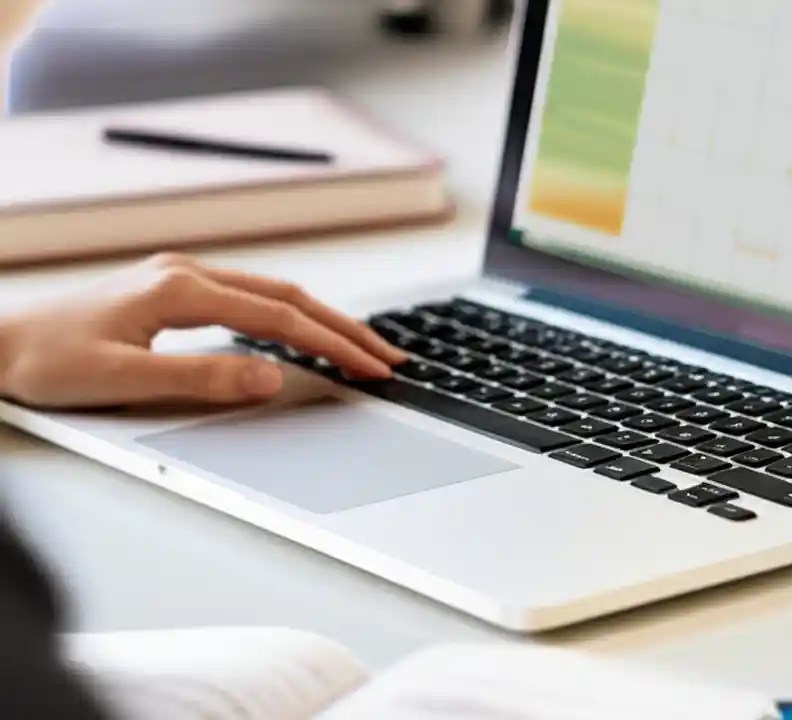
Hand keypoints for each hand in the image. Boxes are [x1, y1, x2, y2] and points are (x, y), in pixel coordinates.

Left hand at [0, 254, 406, 408]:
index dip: (334, 343)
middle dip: (344, 327)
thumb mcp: (123, 380)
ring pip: (273, 292)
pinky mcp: (172, 289)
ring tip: (360, 345)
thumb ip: (202, 378)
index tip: (372, 367)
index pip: (282, 316)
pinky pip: (251, 296)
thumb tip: (270, 375)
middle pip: (289, 295)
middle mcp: (186, 273)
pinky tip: (302, 330)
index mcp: (181, 289)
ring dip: (322, 318)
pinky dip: (290, 314)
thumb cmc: (46, 363)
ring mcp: (180, 277)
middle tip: (388, 356)